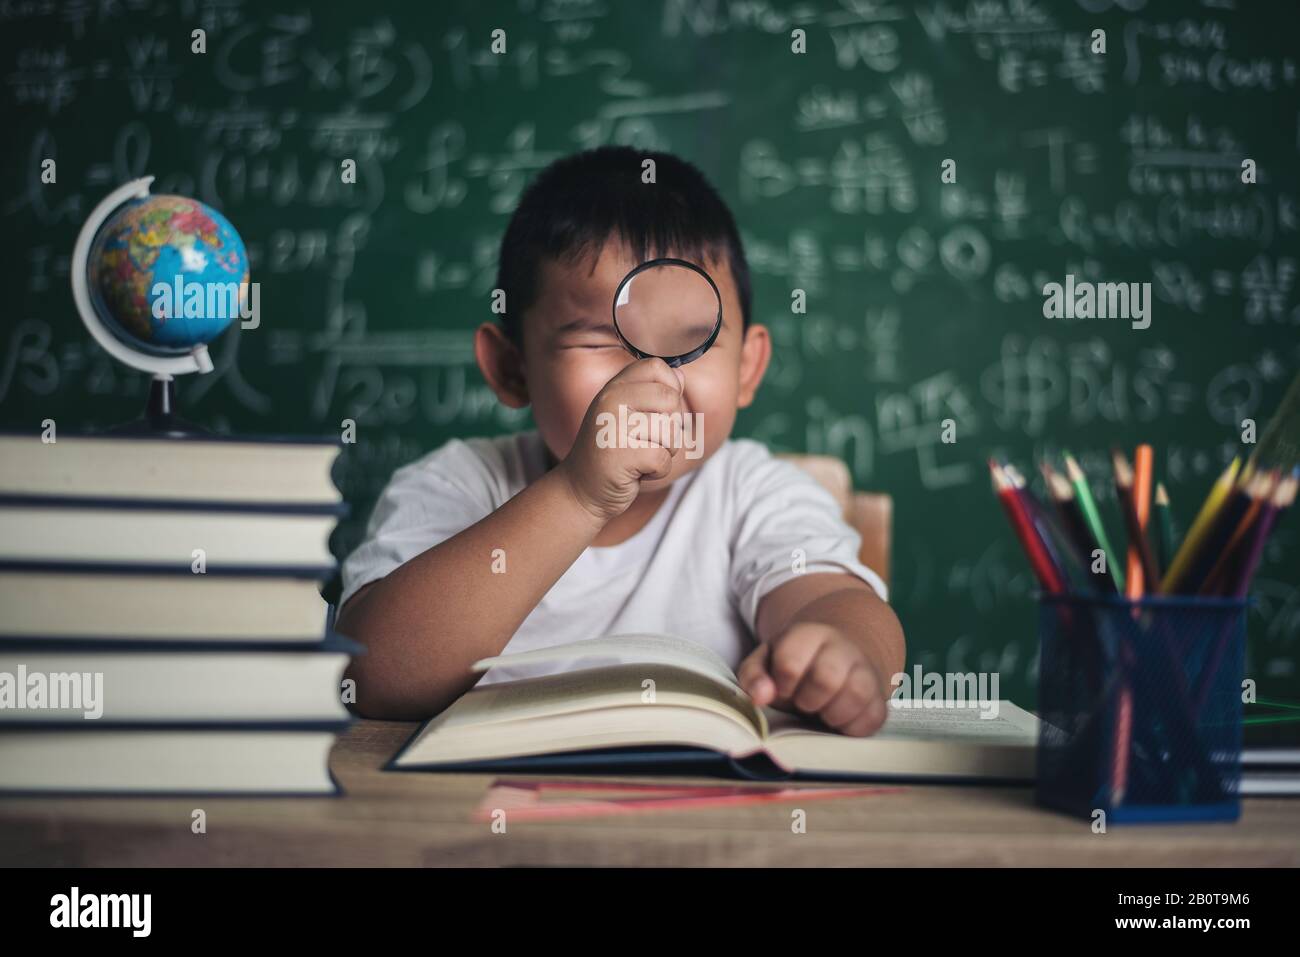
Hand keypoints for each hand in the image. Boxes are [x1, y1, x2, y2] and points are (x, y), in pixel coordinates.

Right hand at [558, 357, 687, 522]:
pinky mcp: (620, 455)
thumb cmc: (610, 452)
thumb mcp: (627, 416)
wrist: (580, 489)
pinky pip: (663, 459)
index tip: (658, 411)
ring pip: (670, 431)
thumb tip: (681, 375)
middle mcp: (611, 401)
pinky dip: (657, 472)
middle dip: (671, 426)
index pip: (656, 367)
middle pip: (670, 399)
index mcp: (613, 388)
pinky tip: (637, 472)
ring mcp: (614, 427)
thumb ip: (652, 394)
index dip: (670, 388)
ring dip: (665, 452)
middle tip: (649, 441)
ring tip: (640, 457)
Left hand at [737, 624, 889, 736]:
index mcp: (809, 635)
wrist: (840, 654)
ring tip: (823, 711)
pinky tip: (840, 719)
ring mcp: (866, 671)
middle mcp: (842, 648)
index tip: (784, 690)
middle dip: (808, 701)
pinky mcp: (881, 698)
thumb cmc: (796, 664)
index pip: (791, 664)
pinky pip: (873, 718)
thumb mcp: (767, 660)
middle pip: (826, 679)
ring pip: (855, 696)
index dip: (783, 686)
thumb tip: (760, 698)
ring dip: (831, 715)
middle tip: (804, 702)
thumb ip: (754, 676)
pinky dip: (852, 728)